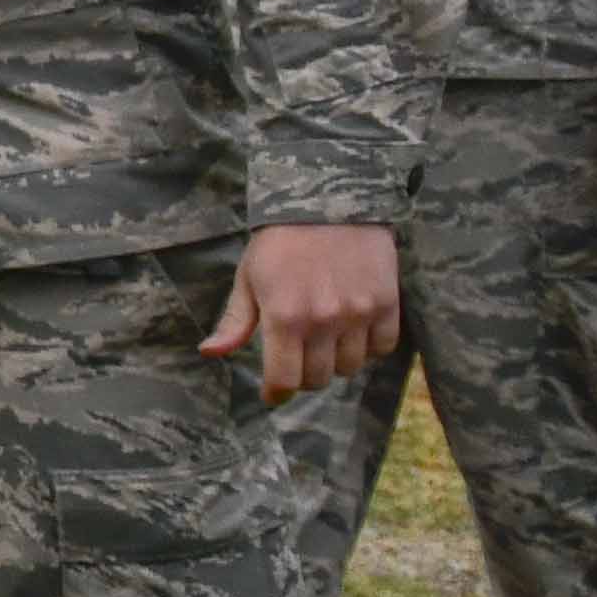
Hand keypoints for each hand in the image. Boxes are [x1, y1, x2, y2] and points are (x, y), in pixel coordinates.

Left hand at [206, 221, 406, 401]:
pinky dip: (368, 347)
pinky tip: (353, 331)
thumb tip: (209, 353)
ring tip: (325, 340)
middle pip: (318, 378)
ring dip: (336, 361)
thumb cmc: (279, 242)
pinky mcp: (387, 303)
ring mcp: (358, 313)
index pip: (284, 379)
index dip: (276, 393)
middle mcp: (323, 320)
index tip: (274, 393)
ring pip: (350, 367)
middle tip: (298, 359)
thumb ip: (235, 321)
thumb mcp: (248, 278)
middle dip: (304, 375)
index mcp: (283, 316)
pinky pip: (382, 348)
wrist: (329, 202)